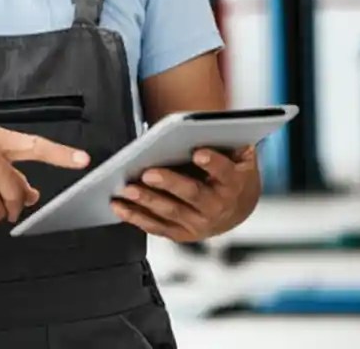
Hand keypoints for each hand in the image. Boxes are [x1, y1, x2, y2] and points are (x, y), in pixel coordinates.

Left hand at [111, 146, 257, 242]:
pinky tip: (120, 207)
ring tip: (127, 189)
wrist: (237, 208)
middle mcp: (217, 207)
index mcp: (233, 183)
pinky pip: (157, 227)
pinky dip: (136, 217)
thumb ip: (229, 141)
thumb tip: (208, 125)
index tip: (198, 153)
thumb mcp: (240, 156)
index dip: (213, 163)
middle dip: (169, 183)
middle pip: (192, 194)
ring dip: (146, 201)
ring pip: (170, 212)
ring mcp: (199, 224)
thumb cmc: (232, 174)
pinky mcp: (182, 234)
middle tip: (148, 173)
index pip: (225, 172)